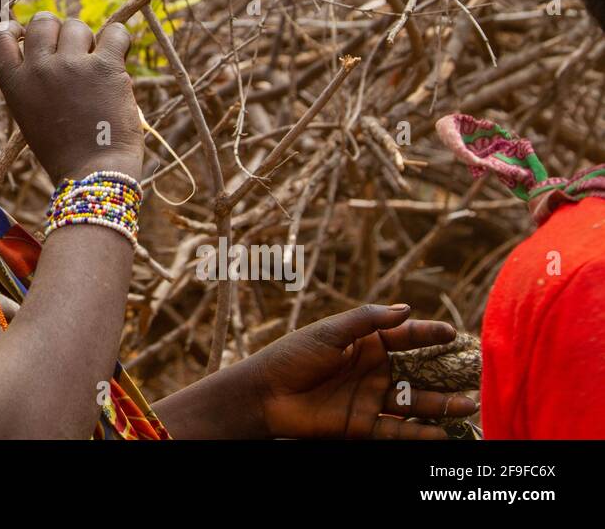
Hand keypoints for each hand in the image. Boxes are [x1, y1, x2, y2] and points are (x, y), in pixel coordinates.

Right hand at [0, 13, 143, 183]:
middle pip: (43, 22)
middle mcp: (38, 69)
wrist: (93, 175)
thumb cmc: (63, 152)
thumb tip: (45, 51)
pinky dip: (118, 40)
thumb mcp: (29, 116)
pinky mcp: (105, 66)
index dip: (12, 28)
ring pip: (77, 26)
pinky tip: (118, 55)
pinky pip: (114, 32)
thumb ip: (29, 83)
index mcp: (14, 84)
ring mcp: (71, 65)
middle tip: (70, 50)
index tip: (24, 33)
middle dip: (57, 30)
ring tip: (95, 65)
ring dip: (88, 40)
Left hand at [244, 304, 477, 438]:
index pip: (406, 336)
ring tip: (469, 405)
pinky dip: (420, 434)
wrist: (265, 393)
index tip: (453, 334)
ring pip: (415, 403)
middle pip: (419, 372)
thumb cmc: (293, 355)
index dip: (429, 334)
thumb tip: (407, 308)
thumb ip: (367, 320)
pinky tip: (442, 433)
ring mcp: (370, 398)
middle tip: (478, 375)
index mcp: (366, 343)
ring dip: (443, 406)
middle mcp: (374, 370)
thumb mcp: (329, 332)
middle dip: (448, 374)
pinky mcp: (362, 426)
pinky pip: (397, 431)